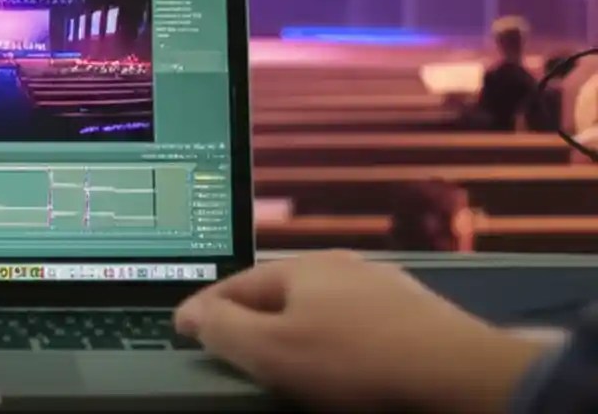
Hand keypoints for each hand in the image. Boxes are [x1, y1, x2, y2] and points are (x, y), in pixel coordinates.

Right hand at [174, 251, 546, 412]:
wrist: (459, 375)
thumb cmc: (357, 362)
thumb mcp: (272, 352)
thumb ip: (224, 329)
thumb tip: (192, 313)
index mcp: (301, 267)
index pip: (235, 283)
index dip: (203, 308)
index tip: (183, 327)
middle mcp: (341, 265)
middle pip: (279, 290)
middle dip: (251, 314)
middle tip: (230, 344)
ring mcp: (382, 286)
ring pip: (321, 303)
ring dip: (296, 325)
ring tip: (284, 355)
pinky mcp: (415, 315)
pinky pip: (357, 322)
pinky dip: (338, 338)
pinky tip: (342, 360)